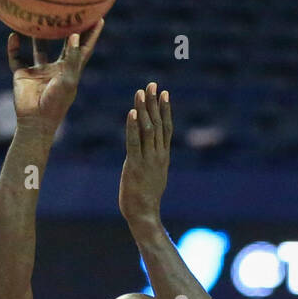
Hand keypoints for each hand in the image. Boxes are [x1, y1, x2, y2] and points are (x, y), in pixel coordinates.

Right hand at [8, 19, 103, 133]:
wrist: (35, 122)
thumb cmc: (55, 104)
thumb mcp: (67, 81)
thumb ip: (71, 58)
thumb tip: (75, 35)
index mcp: (70, 71)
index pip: (84, 48)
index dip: (92, 34)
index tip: (99, 16)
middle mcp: (56, 69)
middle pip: (63, 44)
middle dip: (68, 27)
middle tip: (70, 8)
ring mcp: (39, 71)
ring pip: (39, 47)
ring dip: (38, 34)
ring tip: (38, 14)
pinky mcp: (23, 75)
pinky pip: (16, 58)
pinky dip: (13, 48)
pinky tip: (13, 36)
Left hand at [119, 82, 172, 225]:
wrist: (144, 214)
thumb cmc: (146, 198)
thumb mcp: (155, 176)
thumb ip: (154, 161)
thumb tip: (154, 154)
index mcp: (163, 156)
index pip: (166, 128)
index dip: (165, 109)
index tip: (164, 93)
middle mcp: (158, 155)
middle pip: (157, 124)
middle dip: (154, 103)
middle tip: (152, 84)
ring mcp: (147, 160)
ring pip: (147, 130)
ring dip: (143, 110)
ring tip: (141, 92)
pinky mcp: (134, 166)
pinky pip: (134, 143)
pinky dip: (132, 127)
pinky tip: (131, 113)